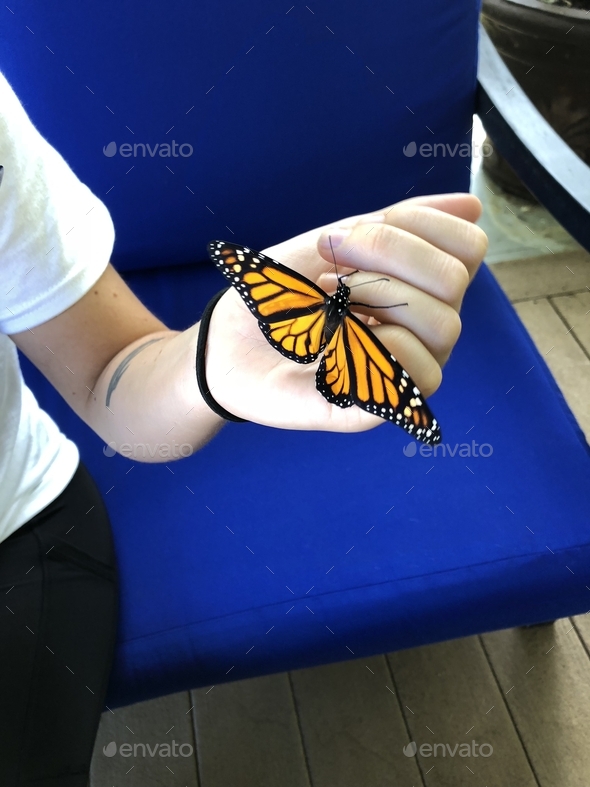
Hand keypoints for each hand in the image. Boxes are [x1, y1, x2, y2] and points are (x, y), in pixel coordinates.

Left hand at [204, 193, 487, 431]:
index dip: (413, 228)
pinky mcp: (386, 405)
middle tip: (330, 266)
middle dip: (386, 256)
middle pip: (455, 279)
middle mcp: (426, 326)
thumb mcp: (338, 243)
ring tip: (329, 304)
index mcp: (421, 285)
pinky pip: (423, 375)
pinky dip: (378, 344)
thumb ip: (400, 223)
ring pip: (445, 324)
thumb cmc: (282, 293)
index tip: (345, 236)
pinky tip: (336, 340)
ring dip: (377, 297)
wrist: (230, 341)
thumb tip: (473, 203)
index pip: (468, 245)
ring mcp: (409, 366)